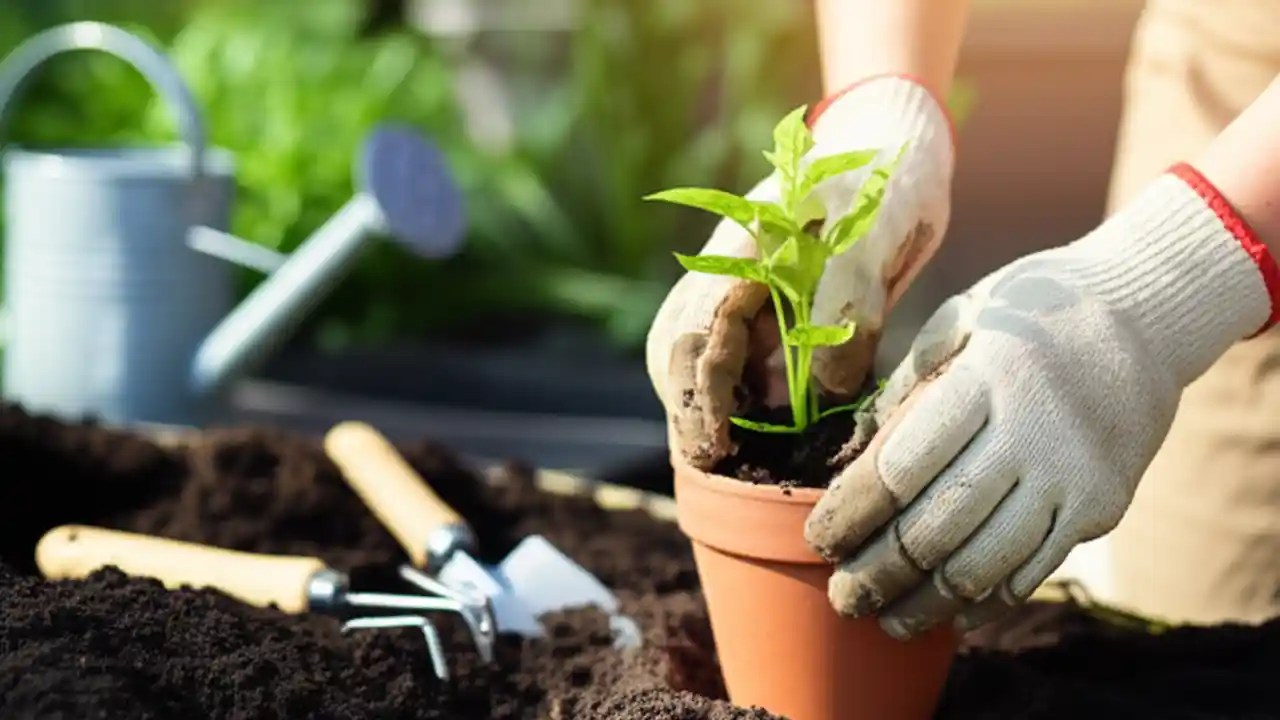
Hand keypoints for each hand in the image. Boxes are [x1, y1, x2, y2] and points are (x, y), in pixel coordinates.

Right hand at [646, 75, 954, 469]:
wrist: (898, 144)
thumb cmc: (887, 174)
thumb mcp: (876, 227)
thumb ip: (850, 296)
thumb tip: (829, 385)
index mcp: (741, 249)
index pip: (696, 333)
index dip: (702, 394)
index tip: (715, 444)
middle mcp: (729, 273)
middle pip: (680, 354)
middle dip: (692, 413)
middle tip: (718, 467)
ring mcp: (744, 290)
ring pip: (704, 362)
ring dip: (715, 410)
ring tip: (741, 460)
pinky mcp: (769, 308)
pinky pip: (744, 361)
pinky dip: (750, 400)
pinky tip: (776, 430)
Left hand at [804, 164, 1279, 639]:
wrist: (1145, 316)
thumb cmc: (1031, 311)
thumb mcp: (962, 315)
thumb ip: (906, 381)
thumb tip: (852, 449)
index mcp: (985, 380)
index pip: (901, 466)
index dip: (852, 512)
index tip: (819, 537)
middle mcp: (1030, 433)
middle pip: (938, 526)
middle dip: (881, 571)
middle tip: (844, 596)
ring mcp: (1070, 476)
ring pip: (987, 563)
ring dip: (930, 602)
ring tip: (889, 620)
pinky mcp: (1102, 505)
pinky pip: (1036, 568)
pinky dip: (989, 599)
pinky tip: (953, 612)